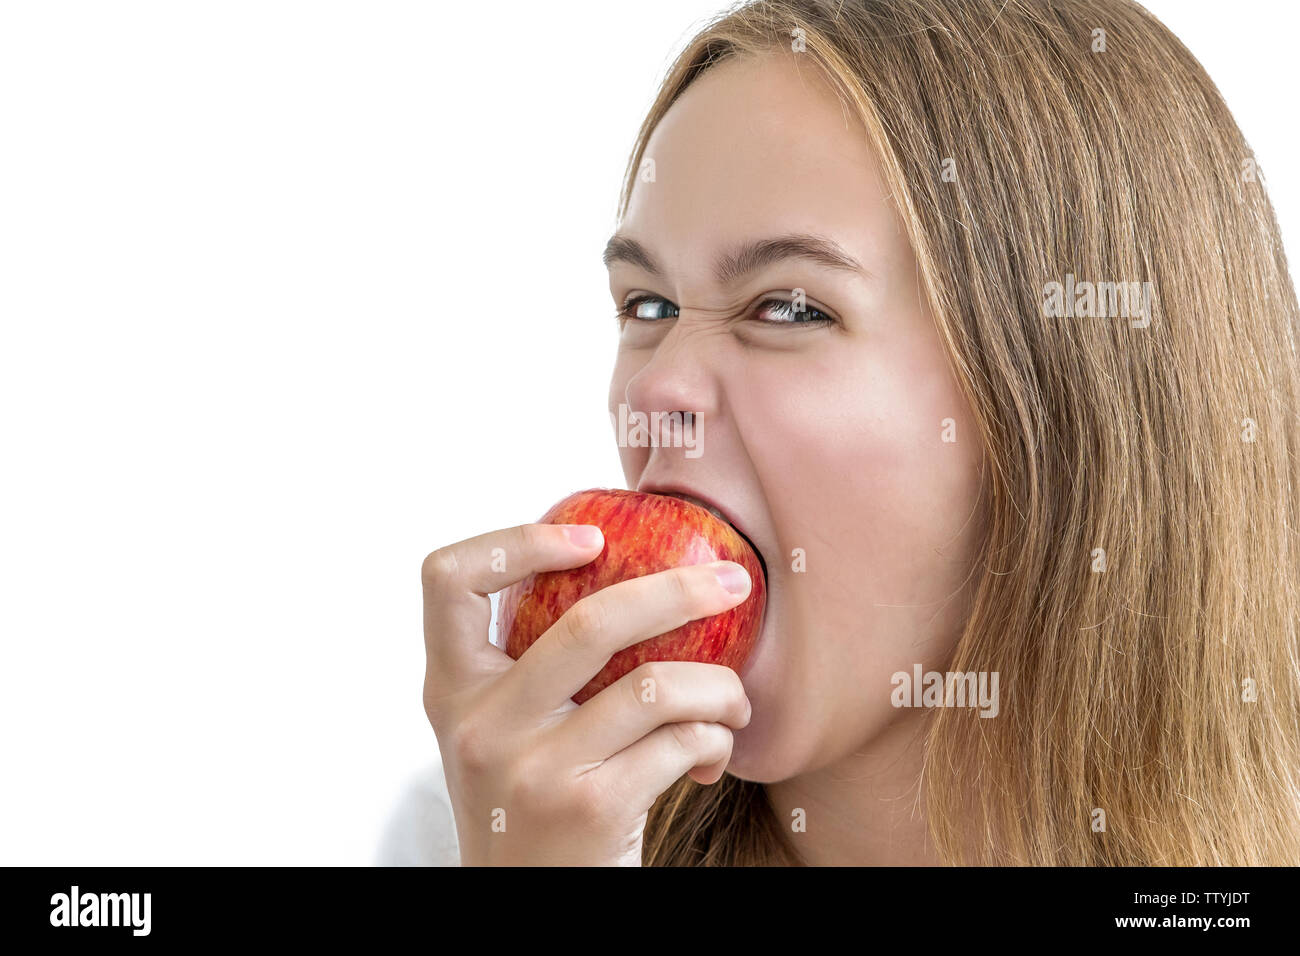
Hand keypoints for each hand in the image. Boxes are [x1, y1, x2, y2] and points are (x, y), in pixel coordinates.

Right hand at [421, 522, 752, 864]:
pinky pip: (680, 742)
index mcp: (451, 690)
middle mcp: (481, 725)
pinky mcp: (589, 808)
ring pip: (655, 686)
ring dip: (719, 687)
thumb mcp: (503, 735)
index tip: (594, 539)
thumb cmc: (533, 807)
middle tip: (734, 585)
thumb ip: (530, 670)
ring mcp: (532, 769)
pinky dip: (714, 738)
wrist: (528, 907)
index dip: (516, 542)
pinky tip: (712, 752)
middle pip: (590, 621)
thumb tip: (634, 574)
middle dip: (681, 591)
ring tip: (733, 700)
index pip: (446, 580)